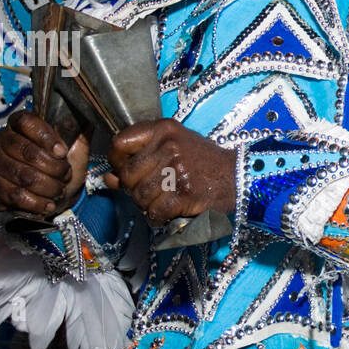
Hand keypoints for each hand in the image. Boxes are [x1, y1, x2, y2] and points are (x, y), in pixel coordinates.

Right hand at [0, 111, 87, 216]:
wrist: (58, 192)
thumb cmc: (64, 165)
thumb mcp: (76, 145)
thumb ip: (78, 131)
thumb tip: (84, 118)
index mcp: (20, 124)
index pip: (26, 122)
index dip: (45, 136)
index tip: (62, 152)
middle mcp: (3, 141)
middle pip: (26, 151)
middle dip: (53, 167)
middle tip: (65, 174)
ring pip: (24, 176)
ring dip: (49, 186)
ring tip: (59, 189)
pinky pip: (16, 196)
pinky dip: (37, 202)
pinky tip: (49, 204)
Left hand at [104, 119, 236, 226]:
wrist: (239, 176)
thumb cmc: (204, 162)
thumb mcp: (173, 148)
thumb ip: (140, 158)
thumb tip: (109, 178)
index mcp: (164, 129)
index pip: (120, 143)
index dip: (118, 161)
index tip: (125, 170)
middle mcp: (169, 146)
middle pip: (128, 174)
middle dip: (133, 189)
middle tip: (147, 193)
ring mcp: (177, 169)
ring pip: (140, 195)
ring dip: (146, 205)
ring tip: (159, 203)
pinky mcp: (184, 192)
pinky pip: (155, 211)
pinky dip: (156, 218)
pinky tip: (164, 215)